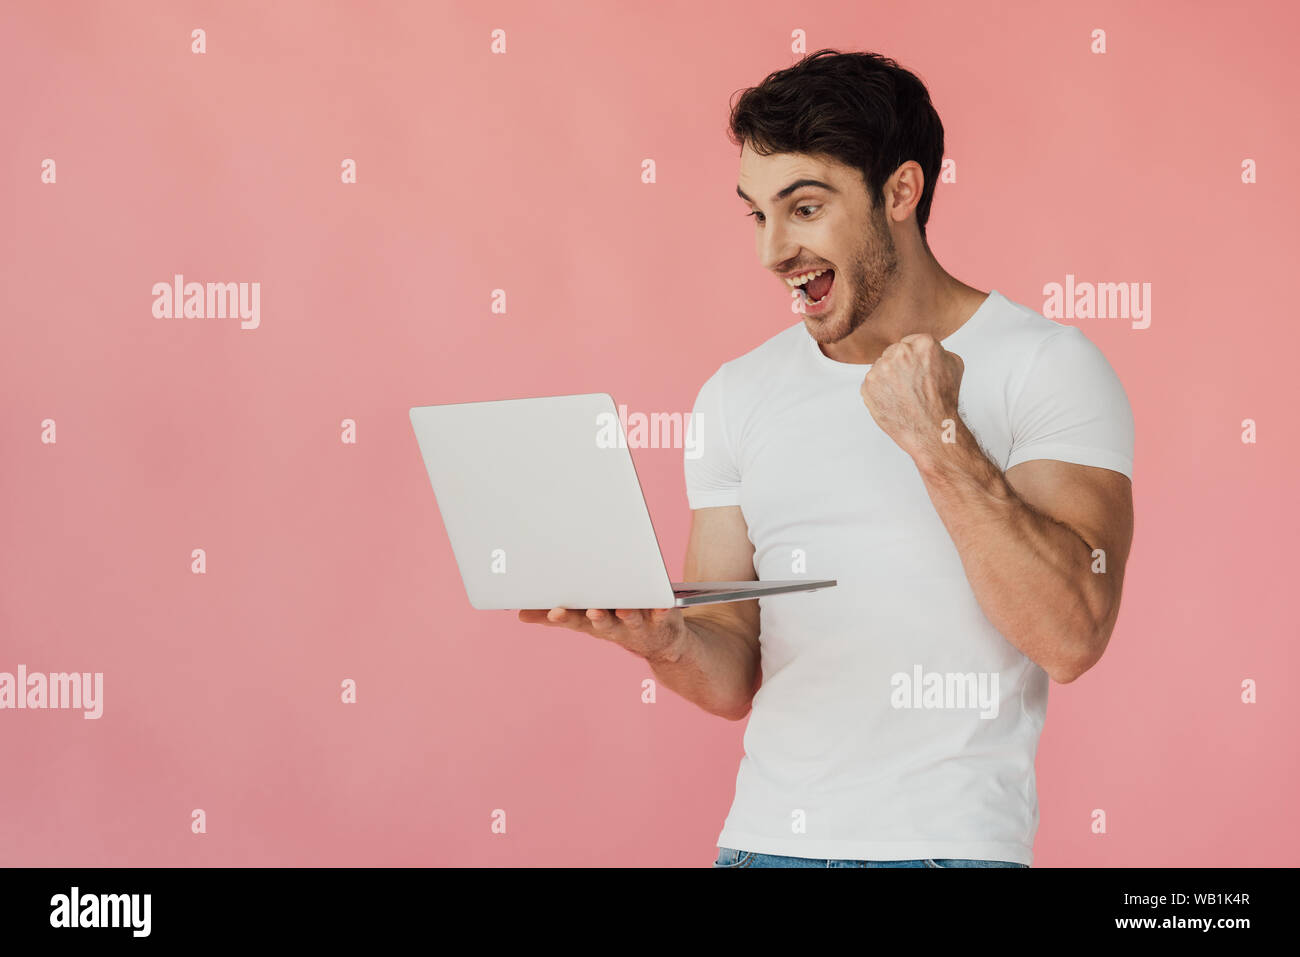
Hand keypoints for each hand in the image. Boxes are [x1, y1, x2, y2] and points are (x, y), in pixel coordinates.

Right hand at [517, 606, 689, 662]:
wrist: (661, 643)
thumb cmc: (615, 622)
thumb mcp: (584, 620)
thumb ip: (553, 617)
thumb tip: (521, 614)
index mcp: (593, 623)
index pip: (575, 621)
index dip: (565, 617)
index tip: (554, 611)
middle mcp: (615, 626)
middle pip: (604, 623)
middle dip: (597, 618)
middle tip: (591, 611)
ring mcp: (640, 624)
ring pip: (632, 620)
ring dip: (628, 615)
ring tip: (624, 610)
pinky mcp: (664, 617)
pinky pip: (664, 612)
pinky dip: (662, 609)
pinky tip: (662, 604)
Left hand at [859, 333, 964, 461]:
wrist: (930, 429)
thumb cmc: (942, 402)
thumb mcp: (954, 365)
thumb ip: (938, 351)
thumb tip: (930, 349)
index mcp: (922, 344)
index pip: (910, 342)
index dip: (914, 359)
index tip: (916, 369)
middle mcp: (900, 353)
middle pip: (893, 353)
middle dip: (900, 366)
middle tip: (910, 384)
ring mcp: (880, 369)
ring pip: (881, 367)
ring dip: (888, 378)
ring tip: (903, 394)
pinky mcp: (867, 385)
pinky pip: (871, 383)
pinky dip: (879, 391)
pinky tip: (893, 400)